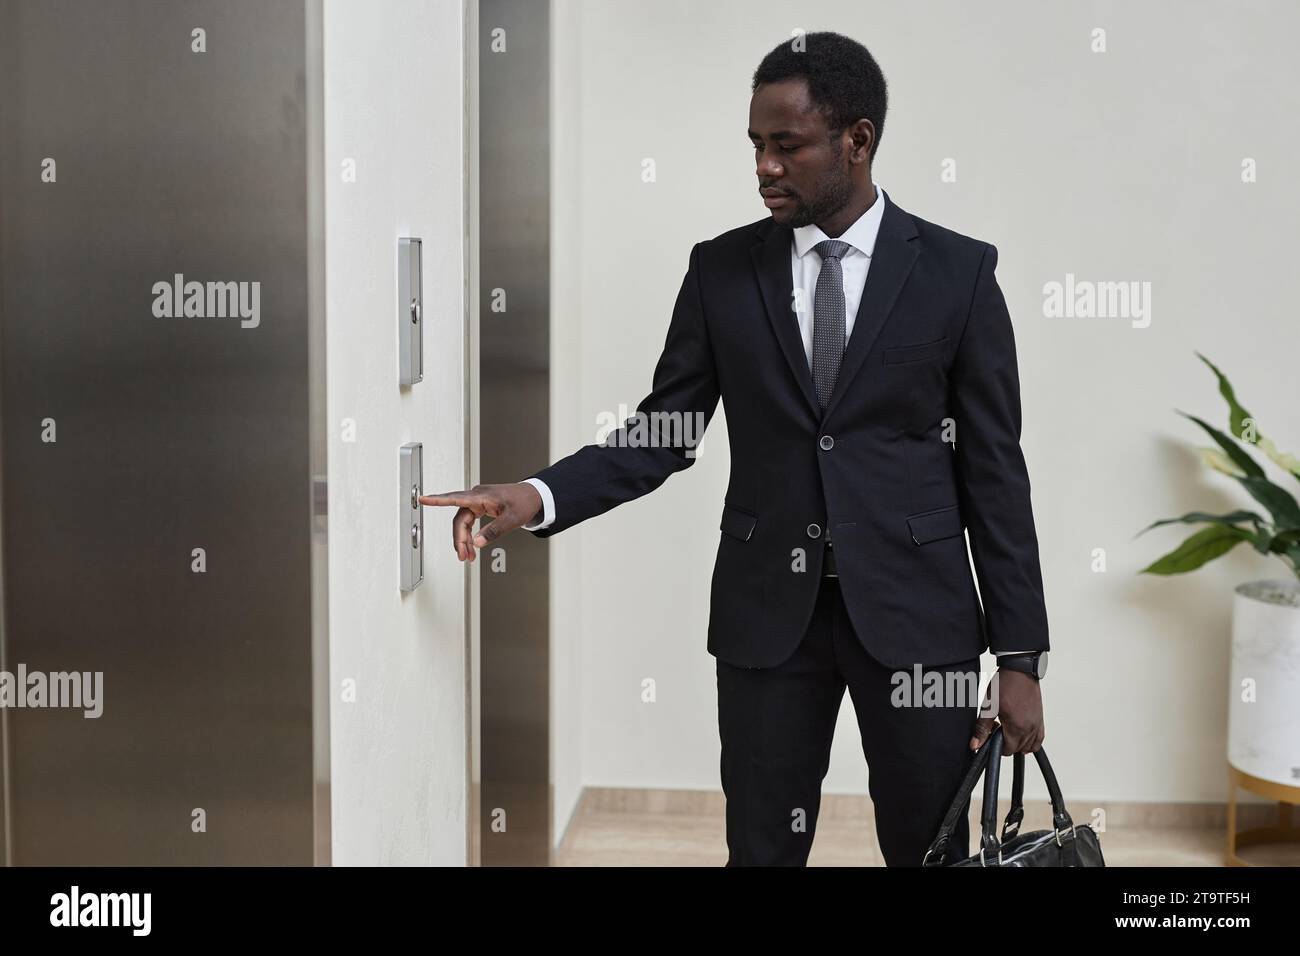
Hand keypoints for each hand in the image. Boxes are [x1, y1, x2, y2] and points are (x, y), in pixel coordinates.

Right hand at [418, 482, 542, 561]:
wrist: (534, 496)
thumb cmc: (524, 502)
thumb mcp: (512, 519)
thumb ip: (494, 531)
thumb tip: (477, 543)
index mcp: (481, 496)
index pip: (455, 498)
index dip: (437, 500)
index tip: (423, 500)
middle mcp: (476, 497)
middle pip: (460, 520)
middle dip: (460, 539)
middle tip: (464, 557)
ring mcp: (478, 502)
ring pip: (463, 523)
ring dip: (464, 540)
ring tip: (468, 557)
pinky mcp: (481, 507)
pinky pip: (470, 522)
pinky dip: (470, 536)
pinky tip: (472, 547)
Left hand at [969, 669, 1043, 754]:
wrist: (1020, 670)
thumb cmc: (1005, 684)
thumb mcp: (989, 706)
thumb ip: (982, 728)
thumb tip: (976, 744)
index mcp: (1017, 727)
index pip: (1008, 750)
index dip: (997, 745)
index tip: (992, 733)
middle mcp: (1030, 728)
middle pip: (1018, 749)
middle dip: (1006, 743)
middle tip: (998, 727)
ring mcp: (1037, 724)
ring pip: (1030, 746)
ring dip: (1018, 743)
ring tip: (1008, 729)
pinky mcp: (1040, 719)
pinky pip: (1039, 738)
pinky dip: (1031, 740)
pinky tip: (1021, 732)